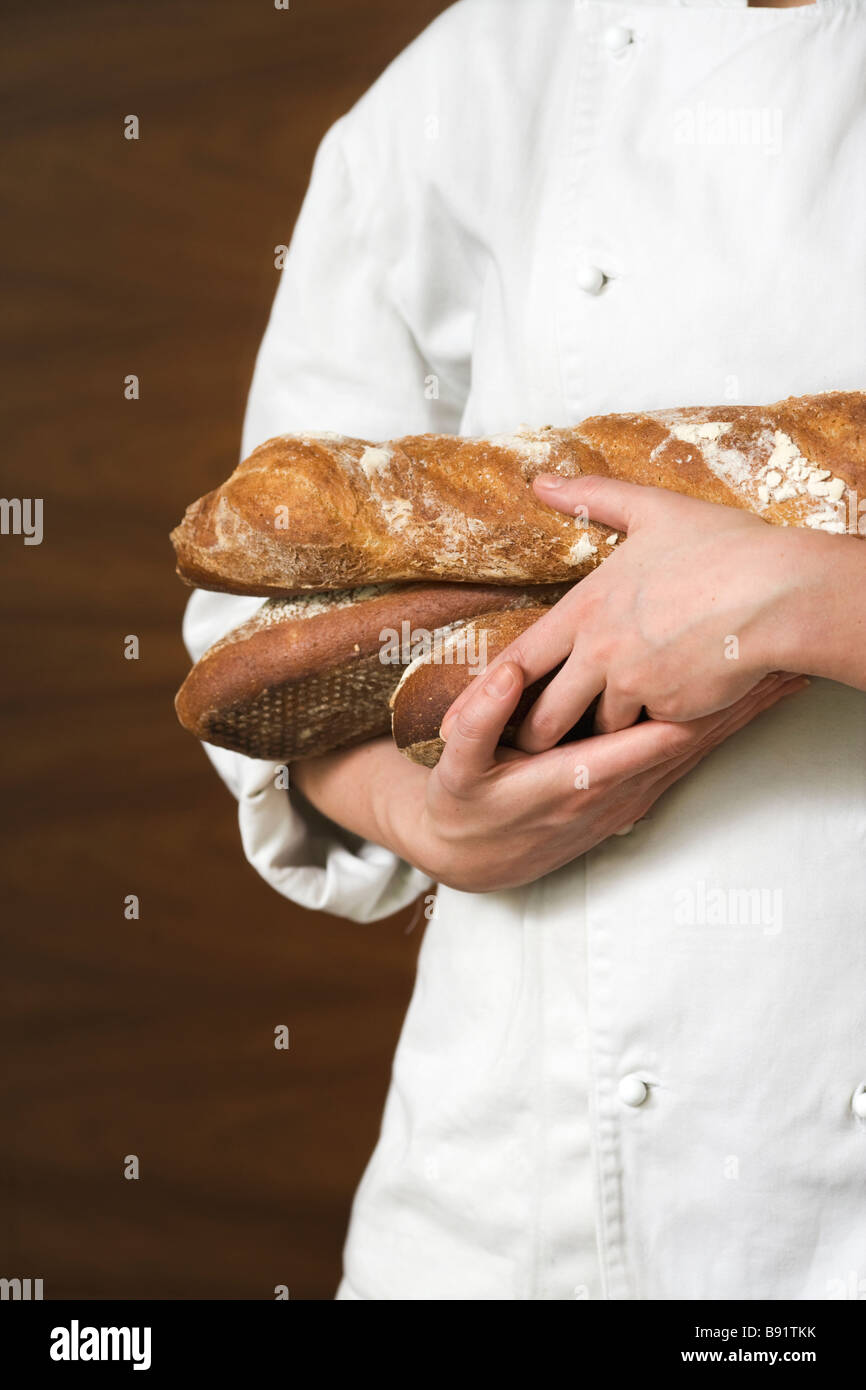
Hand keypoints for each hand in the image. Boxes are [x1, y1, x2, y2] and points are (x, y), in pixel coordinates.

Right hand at [387, 663, 807, 893]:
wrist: (471, 860)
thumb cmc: (464, 805)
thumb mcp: (456, 767)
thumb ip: (481, 720)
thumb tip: (508, 673)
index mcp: (571, 781)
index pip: (650, 741)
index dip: (693, 705)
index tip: (730, 671)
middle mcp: (610, 795)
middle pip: (688, 747)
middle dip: (737, 709)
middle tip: (784, 670)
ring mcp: (627, 802)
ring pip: (696, 758)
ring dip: (739, 723)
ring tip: (784, 683)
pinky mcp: (632, 802)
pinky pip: (685, 766)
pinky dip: (719, 737)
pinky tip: (747, 713)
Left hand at [442, 475, 803, 751]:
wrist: (777, 591)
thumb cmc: (721, 548)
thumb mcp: (653, 510)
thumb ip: (592, 497)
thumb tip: (541, 481)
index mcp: (585, 608)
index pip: (518, 662)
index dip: (486, 696)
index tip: (456, 724)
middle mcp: (599, 653)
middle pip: (546, 715)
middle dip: (538, 734)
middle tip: (530, 748)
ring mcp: (633, 686)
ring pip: (598, 729)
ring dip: (599, 733)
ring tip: (594, 741)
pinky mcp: (669, 712)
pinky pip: (645, 734)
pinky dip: (647, 733)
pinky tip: (657, 723)